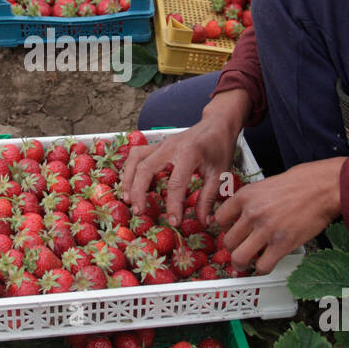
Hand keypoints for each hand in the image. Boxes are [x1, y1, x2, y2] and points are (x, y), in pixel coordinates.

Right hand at [121, 95, 247, 227]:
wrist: (217, 124)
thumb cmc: (219, 149)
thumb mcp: (219, 174)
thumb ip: (208, 198)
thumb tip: (203, 221)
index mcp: (189, 154)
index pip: (176, 184)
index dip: (173, 206)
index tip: (174, 222)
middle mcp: (171, 146)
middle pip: (146, 169)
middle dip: (139, 192)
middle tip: (139, 212)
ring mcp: (161, 143)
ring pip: (136, 159)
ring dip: (129, 180)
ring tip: (128, 199)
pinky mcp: (156, 144)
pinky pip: (137, 155)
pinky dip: (130, 170)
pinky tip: (131, 184)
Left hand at [214, 157, 346, 274]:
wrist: (323, 187)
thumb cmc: (300, 183)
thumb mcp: (265, 185)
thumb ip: (250, 201)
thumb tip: (241, 216)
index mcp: (245, 196)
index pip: (219, 219)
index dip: (224, 229)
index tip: (231, 232)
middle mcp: (252, 213)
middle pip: (228, 241)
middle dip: (233, 249)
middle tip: (240, 249)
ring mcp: (266, 230)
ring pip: (239, 258)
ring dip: (241, 264)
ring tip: (246, 264)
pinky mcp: (282, 244)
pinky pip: (263, 266)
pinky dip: (262, 269)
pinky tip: (266, 263)